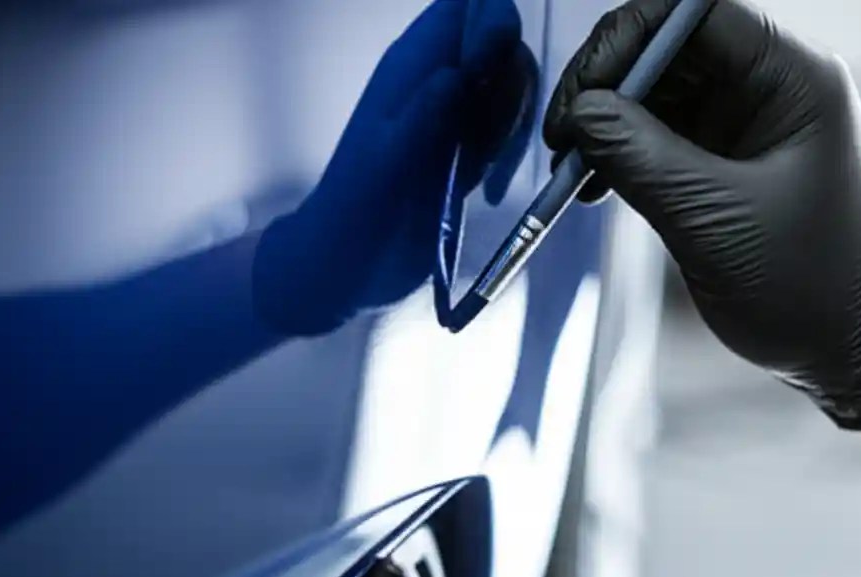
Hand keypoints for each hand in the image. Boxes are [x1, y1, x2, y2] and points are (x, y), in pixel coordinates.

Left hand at [253, 0, 535, 334]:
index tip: (492, 71)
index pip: (467, 7)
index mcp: (411, 66)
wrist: (348, 267)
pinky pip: (504, 133)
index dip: (493, 23)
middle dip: (513, 84)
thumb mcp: (388, 159)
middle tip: (490, 139)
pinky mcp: (464, 154)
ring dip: (513, 126)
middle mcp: (436, 83)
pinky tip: (488, 191)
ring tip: (486, 173)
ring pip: (508, 91)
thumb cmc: (356, 211)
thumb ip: (425, 111)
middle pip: (501, 46)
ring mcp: (452, 118)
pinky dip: (508, 155)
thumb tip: (458, 70)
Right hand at [544, 0, 860, 429]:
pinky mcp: (722, 161)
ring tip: (572, 170)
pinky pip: (656, 133)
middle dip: (606, 83)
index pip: (695, 14)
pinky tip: (593, 186)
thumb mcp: (714, 219)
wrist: (850, 348)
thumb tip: (579, 114)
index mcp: (793, 81)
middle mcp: (769, 89)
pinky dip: (618, 152)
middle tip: (562, 136)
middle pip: (667, 46)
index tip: (584, 94)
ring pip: (655, 91)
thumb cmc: (810, 286)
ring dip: (605, 122)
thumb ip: (641, 158)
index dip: (629, 38)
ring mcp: (745, 124)